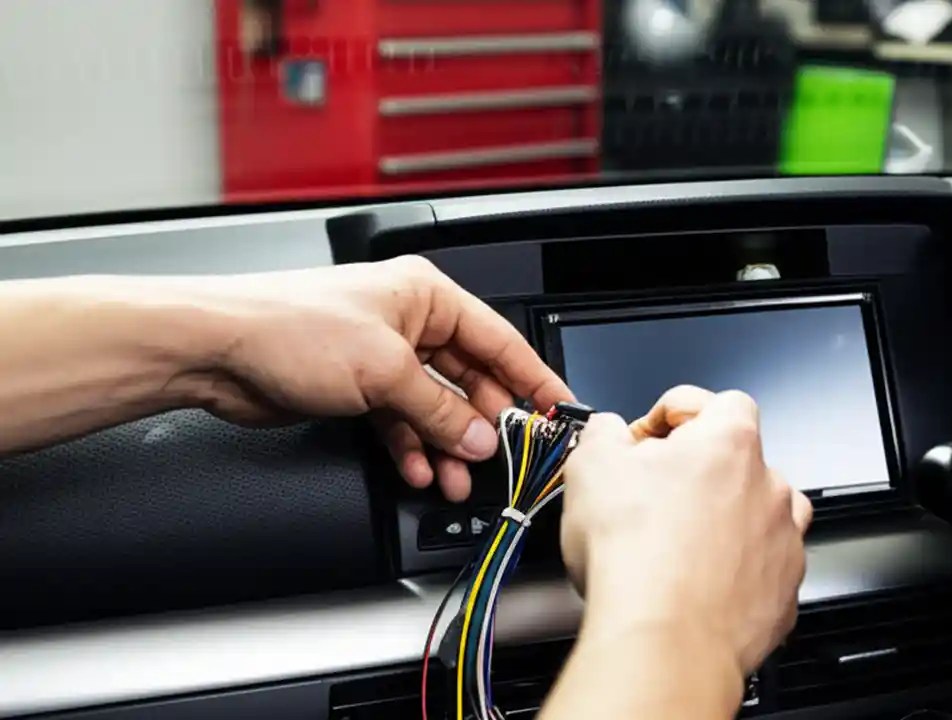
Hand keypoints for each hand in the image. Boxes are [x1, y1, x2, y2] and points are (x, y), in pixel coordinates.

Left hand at [187, 256, 571, 498]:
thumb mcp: (385, 371)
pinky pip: (400, 422)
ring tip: (457, 477)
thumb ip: (439, 409)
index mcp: (426, 296)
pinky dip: (410, 448)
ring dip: (445, 445)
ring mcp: (382, 357)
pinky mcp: (356, 388)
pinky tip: (417, 470)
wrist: (218, 349)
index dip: (532, 376)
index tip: (557, 408)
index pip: (498, 340)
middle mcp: (408, 323)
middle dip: (484, 423)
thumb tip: (479, 436)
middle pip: (468, 379)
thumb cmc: (289, 326)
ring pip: (433, 407)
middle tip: (507, 456)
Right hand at [560, 386, 812, 674]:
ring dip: (724, 522)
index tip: (643, 441)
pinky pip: (761, 571)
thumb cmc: (635, 554)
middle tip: (652, 497)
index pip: (715, 402)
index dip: (671, 415)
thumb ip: (603, 433)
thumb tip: (608, 432)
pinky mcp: (783, 594)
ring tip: (678, 544)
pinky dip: (733, 574)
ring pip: (758, 516)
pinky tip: (694, 585)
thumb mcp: (590, 464)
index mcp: (731, 441)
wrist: (663, 638)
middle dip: (697, 475)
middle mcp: (769, 486)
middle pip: (738, 461)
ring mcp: (784, 542)